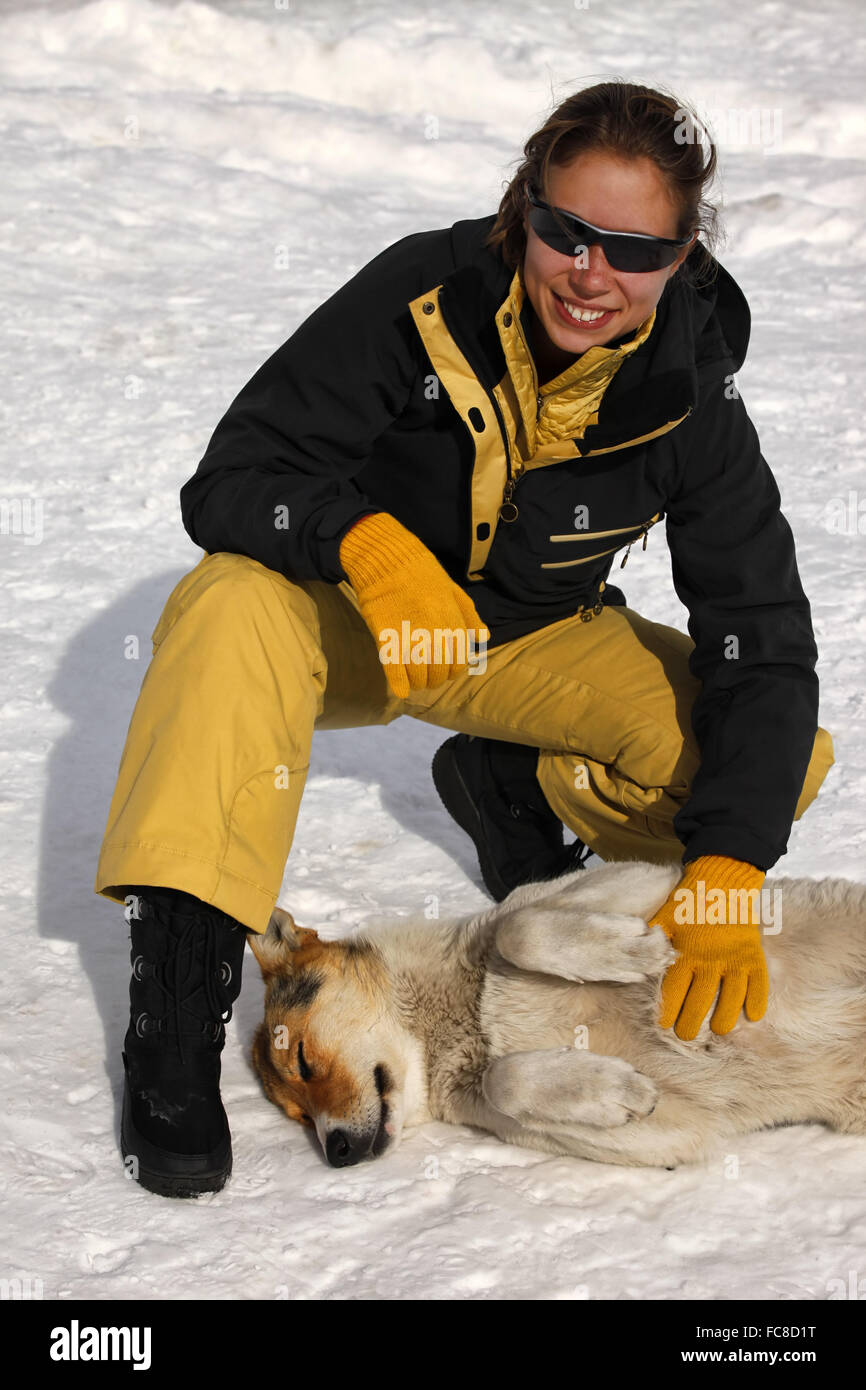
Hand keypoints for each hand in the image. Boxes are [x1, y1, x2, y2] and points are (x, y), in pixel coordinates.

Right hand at [339, 512, 488, 698]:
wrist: (388, 557)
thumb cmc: (422, 572)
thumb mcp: (453, 590)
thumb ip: (469, 616)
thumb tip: (483, 638)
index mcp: (452, 622)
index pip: (460, 661)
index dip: (454, 670)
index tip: (447, 670)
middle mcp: (434, 633)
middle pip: (440, 672)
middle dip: (436, 679)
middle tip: (429, 678)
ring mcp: (410, 636)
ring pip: (419, 676)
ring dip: (419, 683)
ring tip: (416, 681)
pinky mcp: (386, 637)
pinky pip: (394, 669)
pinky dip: (399, 684)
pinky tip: (401, 691)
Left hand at [649, 855, 768, 1039]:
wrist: (721, 880)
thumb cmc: (688, 901)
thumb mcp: (664, 918)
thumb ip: (654, 940)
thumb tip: (637, 956)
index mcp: (684, 952)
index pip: (674, 989)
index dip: (668, 1009)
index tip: (664, 1024)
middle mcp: (709, 959)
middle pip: (700, 1000)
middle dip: (692, 1021)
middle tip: (686, 1035)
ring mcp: (734, 958)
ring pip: (731, 997)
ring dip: (725, 1017)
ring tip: (718, 1030)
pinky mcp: (753, 954)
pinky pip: (759, 982)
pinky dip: (757, 1000)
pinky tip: (753, 1016)